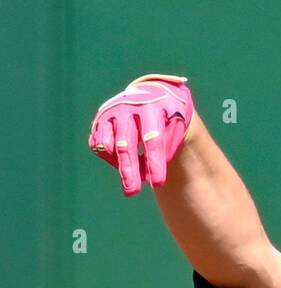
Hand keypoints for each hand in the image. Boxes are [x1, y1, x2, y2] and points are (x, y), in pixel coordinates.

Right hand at [87, 73, 195, 195]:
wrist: (154, 94)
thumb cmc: (168, 118)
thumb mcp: (176, 127)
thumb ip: (166, 149)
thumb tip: (148, 176)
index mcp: (150, 108)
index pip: (152, 139)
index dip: (154, 163)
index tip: (157, 184)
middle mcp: (126, 108)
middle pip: (126, 144)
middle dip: (129, 170)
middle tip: (132, 192)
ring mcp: (109, 113)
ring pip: (107, 145)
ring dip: (119, 165)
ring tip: (132, 179)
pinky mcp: (99, 121)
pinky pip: (97, 146)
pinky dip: (109, 159)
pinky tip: (122, 162)